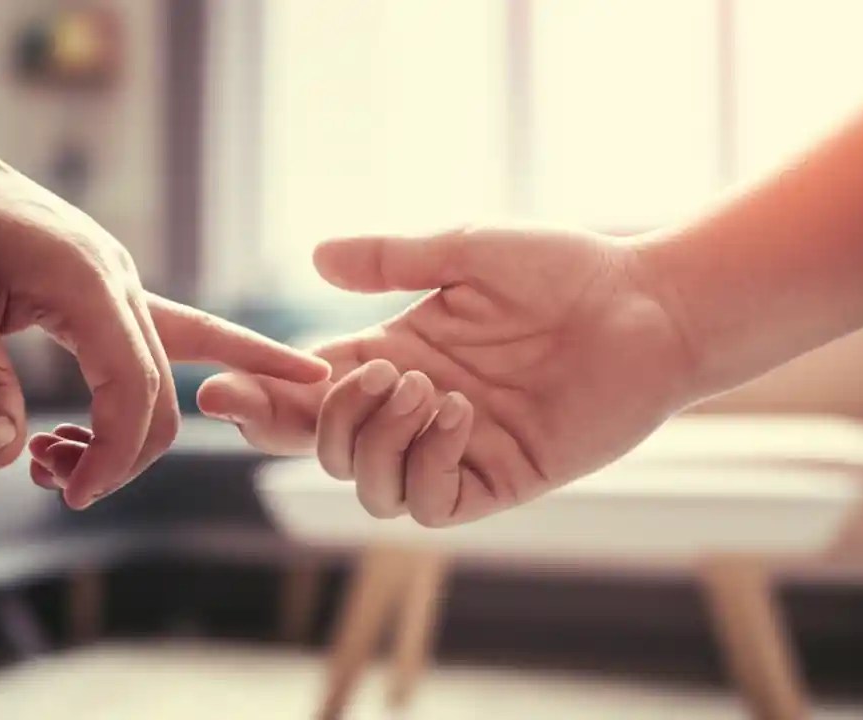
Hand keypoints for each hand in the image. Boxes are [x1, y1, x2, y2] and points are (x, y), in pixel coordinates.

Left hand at [0, 148, 327, 508]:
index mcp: (85, 282)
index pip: (132, 385)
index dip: (113, 454)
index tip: (73, 496)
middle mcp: (118, 282)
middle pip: (158, 392)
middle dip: (119, 455)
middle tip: (53, 485)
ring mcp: (117, 285)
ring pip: (156, 378)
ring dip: (119, 434)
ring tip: (43, 456)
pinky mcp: (102, 294)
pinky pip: (151, 350)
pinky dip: (136, 401)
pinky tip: (83, 433)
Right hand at [194, 226, 696, 525]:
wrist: (648, 307)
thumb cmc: (564, 270)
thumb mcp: (466, 252)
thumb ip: (391, 261)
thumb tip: (316, 259)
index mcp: (393, 358)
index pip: (305, 393)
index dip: (257, 398)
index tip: (215, 388)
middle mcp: (412, 411)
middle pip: (323, 449)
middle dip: (320, 422)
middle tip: (374, 373)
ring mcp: (452, 451)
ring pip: (367, 488)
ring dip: (375, 443)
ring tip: (428, 390)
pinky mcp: (497, 481)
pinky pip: (428, 505)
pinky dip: (425, 465)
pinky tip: (457, 418)